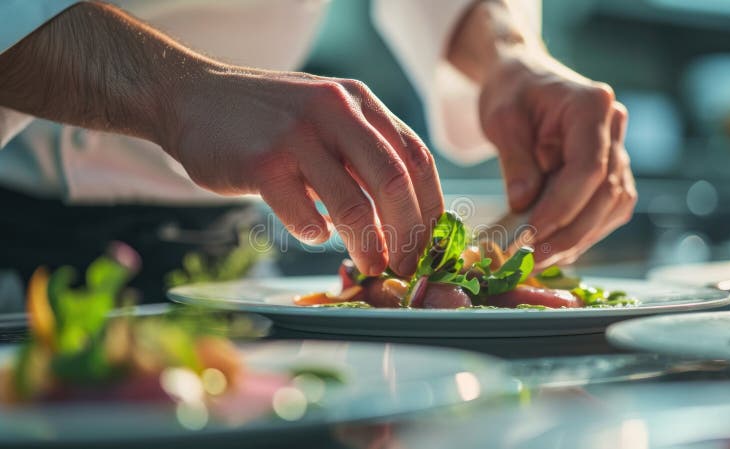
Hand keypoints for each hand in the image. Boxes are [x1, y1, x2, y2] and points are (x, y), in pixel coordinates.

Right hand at [0, 2, 442, 276]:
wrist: (193, 98)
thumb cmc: (269, 119)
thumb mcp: (326, 116)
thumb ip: (363, 153)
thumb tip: (408, 216)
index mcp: (358, 101)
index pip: (416, 159)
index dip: (430, 208)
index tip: (432, 244)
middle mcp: (335, 111)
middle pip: (394, 184)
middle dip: (409, 236)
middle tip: (408, 267)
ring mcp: (297, 136)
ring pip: (354, 208)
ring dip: (369, 248)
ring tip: (370, 266)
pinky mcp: (261, 164)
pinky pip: (305, 218)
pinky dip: (316, 236)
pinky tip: (313, 234)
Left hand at [479, 56, 635, 266]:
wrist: (522, 77)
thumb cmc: (511, 92)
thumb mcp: (502, 120)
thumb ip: (515, 161)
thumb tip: (523, 205)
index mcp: (591, 106)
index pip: (589, 168)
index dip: (562, 207)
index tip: (531, 235)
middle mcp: (614, 127)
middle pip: (607, 193)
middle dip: (570, 232)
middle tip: (533, 259)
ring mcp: (617, 150)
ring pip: (613, 206)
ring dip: (579, 238)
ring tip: (540, 260)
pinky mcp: (610, 171)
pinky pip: (605, 209)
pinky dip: (582, 232)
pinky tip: (554, 248)